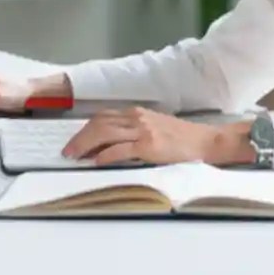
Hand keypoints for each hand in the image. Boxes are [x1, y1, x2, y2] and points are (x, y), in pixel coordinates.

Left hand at [62, 107, 246, 165]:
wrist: (205, 142)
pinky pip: (121, 149)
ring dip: (86, 145)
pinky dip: (106, 155)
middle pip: (99, 123)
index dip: (85, 129)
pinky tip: (97, 161)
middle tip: (68, 152)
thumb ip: (133, 131)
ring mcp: (143, 131)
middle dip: (80, 137)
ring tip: (75, 156)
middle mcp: (137, 118)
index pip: (103, 117)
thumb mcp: (154, 127)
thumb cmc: (181, 138)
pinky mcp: (150, 145)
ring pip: (105, 133)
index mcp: (136, 113)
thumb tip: (109, 143)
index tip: (74, 141)